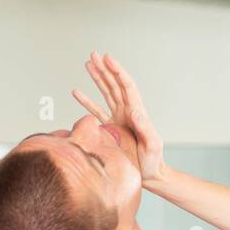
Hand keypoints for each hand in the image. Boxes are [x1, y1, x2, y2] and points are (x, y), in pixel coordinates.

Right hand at [71, 51, 164, 182]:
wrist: (150, 175)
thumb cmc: (153, 162)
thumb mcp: (152, 145)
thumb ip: (145, 129)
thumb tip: (134, 111)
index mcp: (137, 112)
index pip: (126, 86)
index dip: (117, 70)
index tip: (107, 57)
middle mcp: (127, 112)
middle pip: (114, 84)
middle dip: (104, 68)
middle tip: (93, 54)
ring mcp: (119, 119)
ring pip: (106, 93)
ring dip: (97, 78)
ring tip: (88, 64)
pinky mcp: (111, 128)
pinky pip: (96, 111)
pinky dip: (86, 101)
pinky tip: (77, 92)